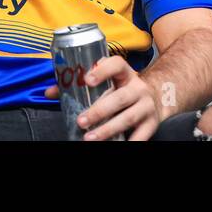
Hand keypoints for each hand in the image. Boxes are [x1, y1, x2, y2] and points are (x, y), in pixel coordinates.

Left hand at [43, 55, 163, 140]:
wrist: (161, 96)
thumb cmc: (123, 88)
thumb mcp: (108, 82)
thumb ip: (79, 85)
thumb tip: (50, 92)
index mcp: (124, 73)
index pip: (116, 64)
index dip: (102, 70)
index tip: (87, 80)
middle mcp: (138, 87)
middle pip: (120, 97)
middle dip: (99, 111)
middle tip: (81, 121)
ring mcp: (146, 105)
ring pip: (128, 118)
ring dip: (108, 129)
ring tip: (90, 138)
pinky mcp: (152, 122)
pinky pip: (141, 135)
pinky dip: (129, 142)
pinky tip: (115, 146)